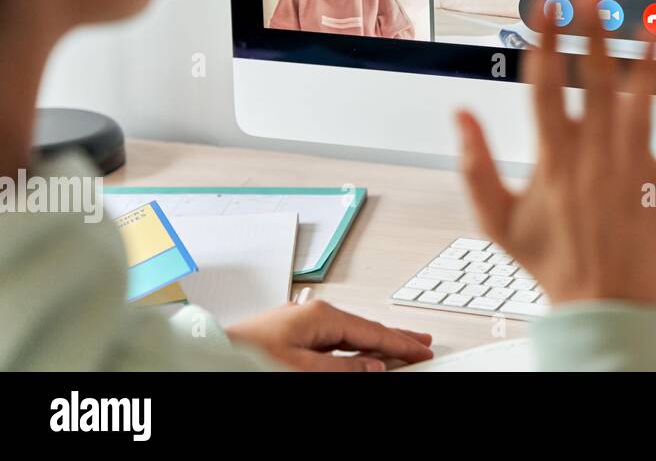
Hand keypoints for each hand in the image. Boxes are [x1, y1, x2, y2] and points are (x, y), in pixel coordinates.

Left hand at [227, 298, 432, 371]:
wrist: (206, 356)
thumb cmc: (244, 359)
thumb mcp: (303, 369)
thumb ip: (342, 369)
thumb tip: (373, 367)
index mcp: (320, 316)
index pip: (373, 332)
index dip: (401, 344)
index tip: (422, 351)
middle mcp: (311, 315)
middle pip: (364, 328)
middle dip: (394, 337)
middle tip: (420, 343)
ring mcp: (299, 324)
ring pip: (348, 335)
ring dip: (374, 343)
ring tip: (396, 348)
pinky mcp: (288, 336)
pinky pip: (331, 341)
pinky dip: (351, 347)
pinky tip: (356, 353)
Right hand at [456, 8, 655, 304]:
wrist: (602, 309)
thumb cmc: (553, 264)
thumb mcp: (498, 221)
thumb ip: (476, 166)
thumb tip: (461, 116)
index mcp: (556, 161)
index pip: (547, 88)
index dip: (546, 43)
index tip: (548, 10)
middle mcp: (598, 160)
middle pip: (597, 85)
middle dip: (595, 37)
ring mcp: (637, 176)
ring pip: (646, 109)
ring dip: (650, 67)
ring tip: (653, 29)